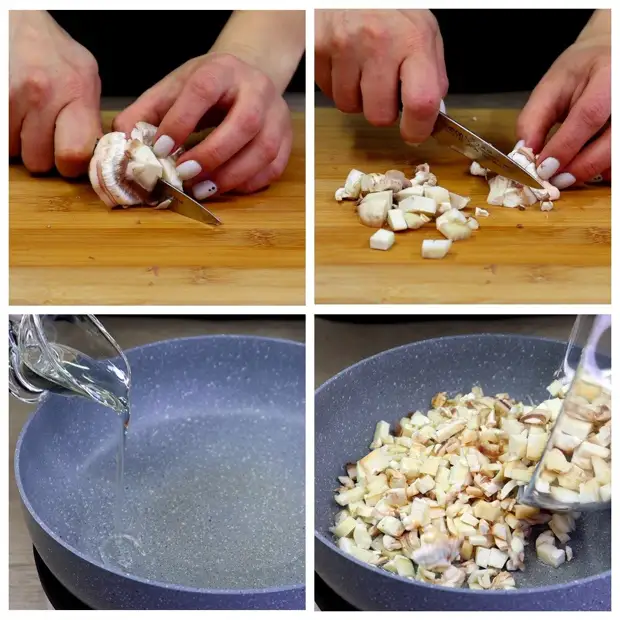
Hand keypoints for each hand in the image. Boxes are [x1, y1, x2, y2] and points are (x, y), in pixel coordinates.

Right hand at [9, 11, 101, 176]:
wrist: (19, 22)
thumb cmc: (56, 55)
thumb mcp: (87, 80)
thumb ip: (91, 119)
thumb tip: (96, 157)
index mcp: (75, 92)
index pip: (74, 155)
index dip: (72, 165)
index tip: (71, 158)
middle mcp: (41, 94)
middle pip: (40, 162)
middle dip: (45, 155)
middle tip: (47, 134)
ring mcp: (11, 96)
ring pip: (16, 154)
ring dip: (23, 145)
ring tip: (31, 121)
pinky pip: (2, 142)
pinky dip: (9, 134)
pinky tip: (17, 117)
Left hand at [114, 53, 292, 196]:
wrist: (246, 80)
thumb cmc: (206, 88)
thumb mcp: (174, 88)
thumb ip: (147, 111)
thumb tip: (122, 139)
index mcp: (223, 69)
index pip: (203, 91)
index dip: (181, 121)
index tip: (161, 148)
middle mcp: (257, 89)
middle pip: (244, 124)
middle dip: (212, 154)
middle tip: (185, 175)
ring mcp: (277, 115)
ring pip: (264, 150)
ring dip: (231, 176)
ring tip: (202, 189)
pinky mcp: (286, 140)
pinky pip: (273, 168)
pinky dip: (248, 183)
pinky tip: (225, 187)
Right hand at [315, 9, 447, 142]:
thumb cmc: (391, 9)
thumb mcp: (423, 31)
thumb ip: (431, 74)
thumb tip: (430, 115)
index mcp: (413, 40)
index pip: (421, 101)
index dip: (418, 128)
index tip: (414, 133)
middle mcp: (379, 43)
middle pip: (379, 116)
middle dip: (382, 109)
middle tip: (383, 87)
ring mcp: (345, 47)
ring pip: (350, 107)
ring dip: (357, 98)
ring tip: (362, 70)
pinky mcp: (319, 49)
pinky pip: (329, 92)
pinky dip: (338, 85)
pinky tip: (346, 63)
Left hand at [516, 10, 610, 187]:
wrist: (608, 58)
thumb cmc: (578, 73)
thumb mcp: (549, 89)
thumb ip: (532, 120)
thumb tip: (523, 155)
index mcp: (609, 75)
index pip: (588, 116)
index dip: (564, 147)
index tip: (542, 169)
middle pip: (610, 143)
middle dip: (578, 168)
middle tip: (553, 181)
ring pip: (615, 157)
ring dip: (588, 172)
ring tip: (563, 176)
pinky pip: (618, 163)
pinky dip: (600, 170)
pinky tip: (582, 167)